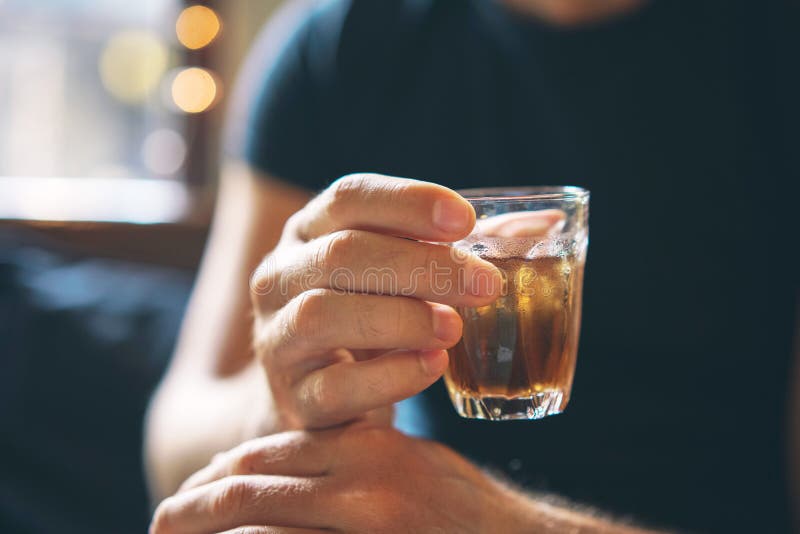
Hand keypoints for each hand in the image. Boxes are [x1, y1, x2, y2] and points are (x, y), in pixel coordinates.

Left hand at [151, 426, 530, 533]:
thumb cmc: (472, 517)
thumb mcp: (415, 473)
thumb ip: (362, 464)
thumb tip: (306, 471)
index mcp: (369, 446)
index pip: (271, 450)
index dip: (222, 469)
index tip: (194, 487)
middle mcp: (360, 474)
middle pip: (250, 477)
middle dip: (196, 501)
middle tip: (165, 520)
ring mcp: (364, 517)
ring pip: (254, 513)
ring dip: (205, 527)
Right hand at [249, 174, 502, 430]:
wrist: (317, 392)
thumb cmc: (370, 316)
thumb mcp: (400, 274)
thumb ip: (460, 248)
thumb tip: (545, 226)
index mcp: (310, 232)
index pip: (349, 197)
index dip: (408, 202)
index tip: (466, 220)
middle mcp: (280, 277)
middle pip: (342, 254)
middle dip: (421, 266)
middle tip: (486, 285)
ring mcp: (277, 338)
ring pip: (323, 315)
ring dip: (400, 318)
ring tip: (455, 327)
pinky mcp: (292, 397)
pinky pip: (333, 386)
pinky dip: (388, 377)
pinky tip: (433, 365)